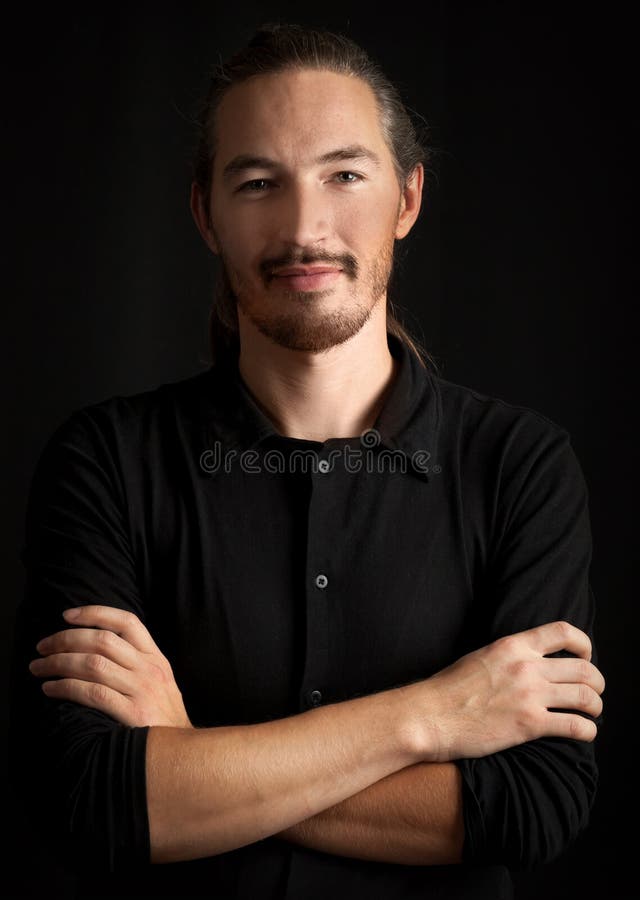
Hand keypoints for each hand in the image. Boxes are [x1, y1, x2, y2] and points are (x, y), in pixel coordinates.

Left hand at [29, 605, 191, 728]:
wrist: (182, 753)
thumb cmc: (163, 719)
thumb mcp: (161, 683)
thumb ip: (137, 664)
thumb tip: (96, 648)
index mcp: (156, 658)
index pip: (127, 622)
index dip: (95, 613)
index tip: (67, 615)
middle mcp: (150, 670)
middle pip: (102, 640)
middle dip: (66, 639)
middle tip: (42, 646)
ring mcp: (142, 691)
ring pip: (93, 664)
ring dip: (59, 662)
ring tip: (38, 668)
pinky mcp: (133, 714)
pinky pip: (93, 693)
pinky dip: (66, 687)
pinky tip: (50, 689)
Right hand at [405, 620, 604, 762]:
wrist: (430, 716)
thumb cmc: (449, 689)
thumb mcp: (481, 657)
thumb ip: (509, 656)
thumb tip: (529, 661)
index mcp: (513, 645)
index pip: (563, 632)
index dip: (584, 644)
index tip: (585, 657)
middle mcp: (526, 666)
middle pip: (584, 669)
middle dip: (597, 683)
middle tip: (593, 693)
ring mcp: (529, 695)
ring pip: (587, 697)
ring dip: (596, 707)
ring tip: (591, 713)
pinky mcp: (529, 725)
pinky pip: (575, 726)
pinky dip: (587, 731)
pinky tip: (583, 733)